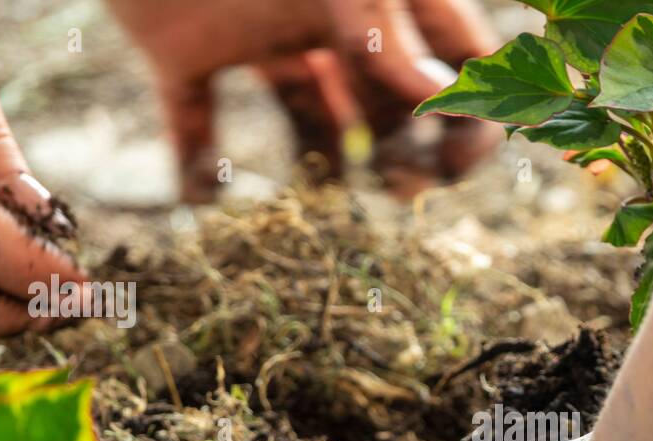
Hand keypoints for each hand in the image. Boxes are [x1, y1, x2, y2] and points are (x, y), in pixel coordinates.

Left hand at [105, 0, 501, 201]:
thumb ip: (389, 30)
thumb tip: (438, 98)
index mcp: (380, 1)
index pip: (456, 63)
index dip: (468, 120)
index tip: (450, 168)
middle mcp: (326, 21)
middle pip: (388, 105)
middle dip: (405, 156)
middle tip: (395, 191)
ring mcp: (258, 37)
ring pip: (307, 118)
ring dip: (320, 171)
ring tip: (320, 208)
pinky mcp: (184, 51)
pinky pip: (196, 118)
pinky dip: (196, 165)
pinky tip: (202, 197)